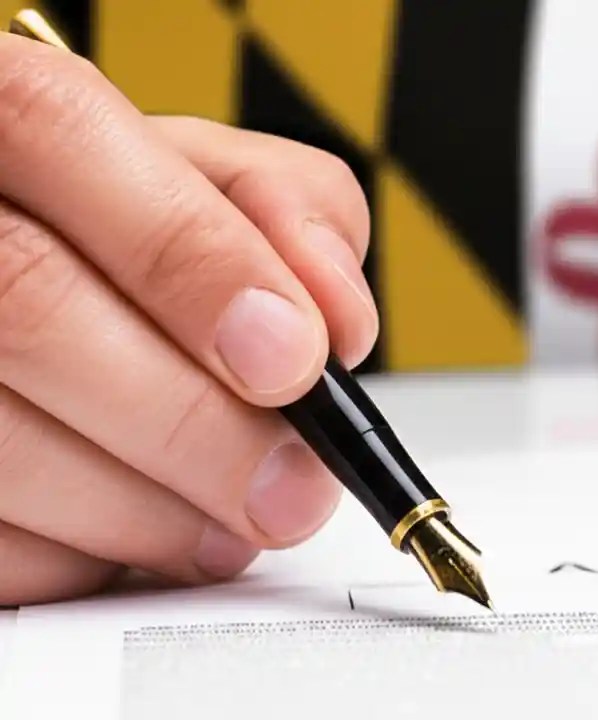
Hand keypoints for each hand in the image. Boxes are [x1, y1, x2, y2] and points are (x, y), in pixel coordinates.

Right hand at [0, 36, 376, 603]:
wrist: (17, 280)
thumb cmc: (118, 233)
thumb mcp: (209, 181)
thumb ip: (288, 215)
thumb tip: (335, 324)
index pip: (59, 131)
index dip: (190, 257)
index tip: (294, 361)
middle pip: (26, 301)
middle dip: (191, 421)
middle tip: (291, 490)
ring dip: (142, 508)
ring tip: (227, 525)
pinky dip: (72, 554)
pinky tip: (131, 535)